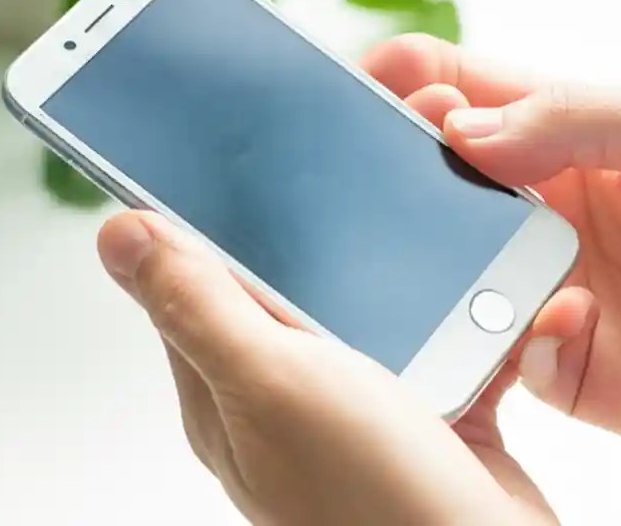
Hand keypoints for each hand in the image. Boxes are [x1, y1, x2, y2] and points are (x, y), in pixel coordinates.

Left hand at [95, 85, 561, 525]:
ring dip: (414, 255)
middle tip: (360, 143)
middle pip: (294, 271)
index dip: (203, 200)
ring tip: (444, 207)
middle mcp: (290, 393)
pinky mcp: (434, 408)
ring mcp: (364, 401)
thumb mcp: (275, 384)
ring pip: (379, 293)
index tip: (218, 132)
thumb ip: (200, 305)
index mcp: (229, 385)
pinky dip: (478, 309)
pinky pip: (450, 331)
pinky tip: (502, 296)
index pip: (196, 271)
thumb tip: (118, 231)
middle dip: (327, 212)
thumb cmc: (376, 505)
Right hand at [361, 34, 620, 465]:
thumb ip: (575, 118)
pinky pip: (484, 353)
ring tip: (480, 260)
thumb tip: (463, 132)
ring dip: (442, 266)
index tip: (367, 89)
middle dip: (397, 175)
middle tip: (403, 178)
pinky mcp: (548, 362)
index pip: (459, 87)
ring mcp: (535, 284)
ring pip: (439, 270)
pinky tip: (573, 323)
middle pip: (428, 177)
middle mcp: (539, 206)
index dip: (404, 81)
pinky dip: (505, 341)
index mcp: (566, 134)